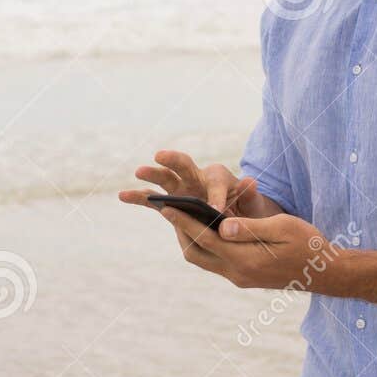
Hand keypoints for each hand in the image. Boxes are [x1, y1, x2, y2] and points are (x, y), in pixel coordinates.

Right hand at [117, 149, 272, 219]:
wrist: (235, 221)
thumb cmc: (245, 211)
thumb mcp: (253, 205)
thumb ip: (250, 194)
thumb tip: (251, 182)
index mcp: (218, 176)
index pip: (215, 183)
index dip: (216, 196)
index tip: (216, 209)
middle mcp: (196, 177)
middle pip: (182, 165)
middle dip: (172, 160)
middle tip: (160, 156)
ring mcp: (181, 189)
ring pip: (164, 179)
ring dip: (152, 174)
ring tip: (138, 171)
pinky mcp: (170, 203)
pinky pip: (152, 200)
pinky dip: (139, 197)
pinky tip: (122, 195)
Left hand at [161, 210, 341, 291]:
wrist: (324, 272)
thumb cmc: (308, 244)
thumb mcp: (283, 228)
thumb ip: (250, 228)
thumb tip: (221, 226)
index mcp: (246, 260)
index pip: (205, 239)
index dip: (184, 222)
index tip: (166, 207)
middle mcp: (238, 273)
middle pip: (196, 253)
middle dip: (180, 231)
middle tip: (170, 209)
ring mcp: (240, 278)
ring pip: (203, 259)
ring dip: (190, 239)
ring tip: (183, 216)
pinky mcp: (243, 277)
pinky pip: (215, 261)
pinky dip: (204, 244)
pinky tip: (205, 228)